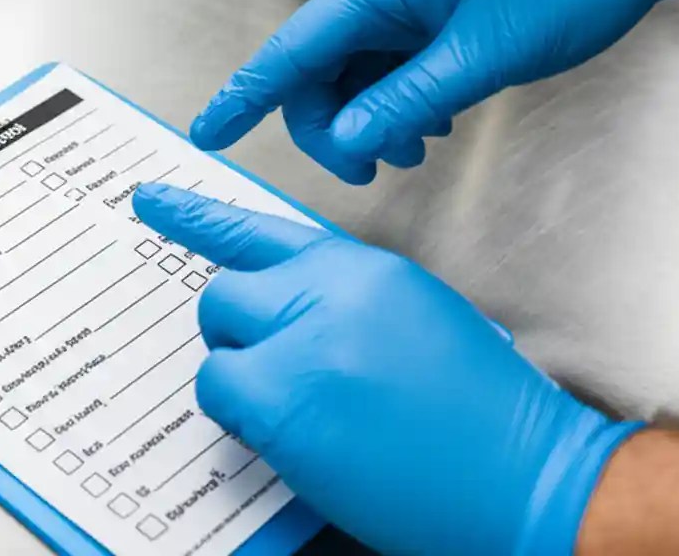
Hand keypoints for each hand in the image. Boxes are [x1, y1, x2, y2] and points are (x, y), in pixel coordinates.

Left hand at [133, 183, 641, 554]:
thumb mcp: (416, 322)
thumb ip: (342, 305)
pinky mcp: (282, 395)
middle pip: (226, 291)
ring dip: (244, 381)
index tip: (150, 201)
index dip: (198, 217)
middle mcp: (329, 290)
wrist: (528, 475)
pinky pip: (218, 390)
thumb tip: (280, 318)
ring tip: (310, 414)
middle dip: (240, 338)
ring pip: (217, 342)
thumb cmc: (482, 416)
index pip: (261, 230)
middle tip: (279, 377)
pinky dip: (241, 418)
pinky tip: (297, 436)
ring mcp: (303, 340)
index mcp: (365, 269)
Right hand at [192, 0, 678, 183]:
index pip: (290, 50)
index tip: (209, 130)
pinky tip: (429, 119)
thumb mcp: (485, 52)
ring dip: (371, 117)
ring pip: (356, 72)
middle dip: (331, 126)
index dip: (245, 96)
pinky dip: (398, 99)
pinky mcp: (434, 6)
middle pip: (319, 70)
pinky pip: (391, 61)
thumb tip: (350, 140)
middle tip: (367, 169)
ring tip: (412, 146)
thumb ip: (408, 100)